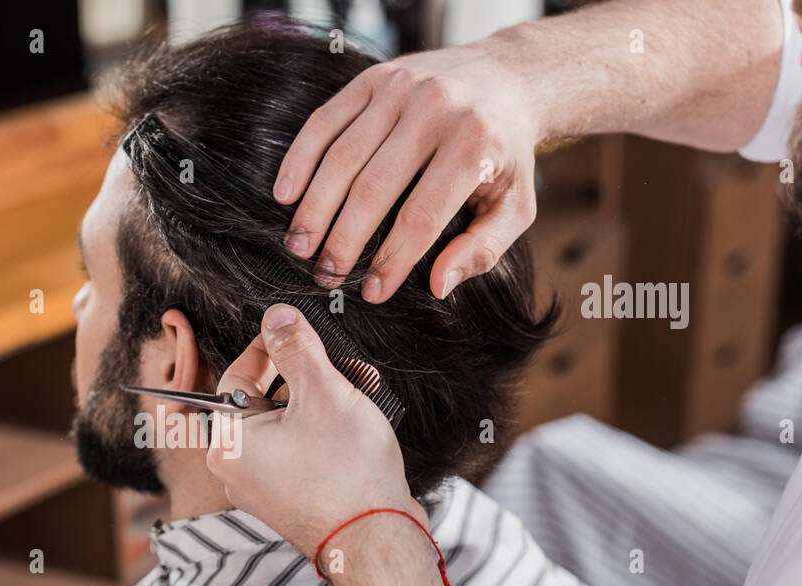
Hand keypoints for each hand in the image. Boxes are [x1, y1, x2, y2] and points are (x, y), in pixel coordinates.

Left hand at [206, 304, 418, 557]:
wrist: (376, 543)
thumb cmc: (346, 473)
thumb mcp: (322, 392)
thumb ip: (296, 347)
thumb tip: (276, 316)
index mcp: (228, 443)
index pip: (237, 376)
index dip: (268, 346)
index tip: (293, 329)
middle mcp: (236, 470)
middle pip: (264, 401)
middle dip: (305, 375)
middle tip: (337, 361)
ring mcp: (264, 490)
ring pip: (287, 425)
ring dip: (322, 400)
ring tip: (361, 387)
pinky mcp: (292, 501)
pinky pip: (300, 452)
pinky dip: (325, 431)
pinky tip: (359, 419)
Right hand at [273, 44, 539, 302]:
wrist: (506, 76)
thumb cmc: (505, 153)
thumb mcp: (515, 206)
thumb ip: (481, 249)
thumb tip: (438, 285)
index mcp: (475, 144)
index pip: (422, 215)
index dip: (393, 259)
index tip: (372, 293)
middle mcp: (436, 110)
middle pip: (374, 187)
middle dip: (343, 239)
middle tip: (324, 276)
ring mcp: (401, 89)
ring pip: (343, 157)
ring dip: (315, 207)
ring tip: (299, 246)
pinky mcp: (373, 78)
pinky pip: (325, 121)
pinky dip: (300, 159)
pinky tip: (286, 195)